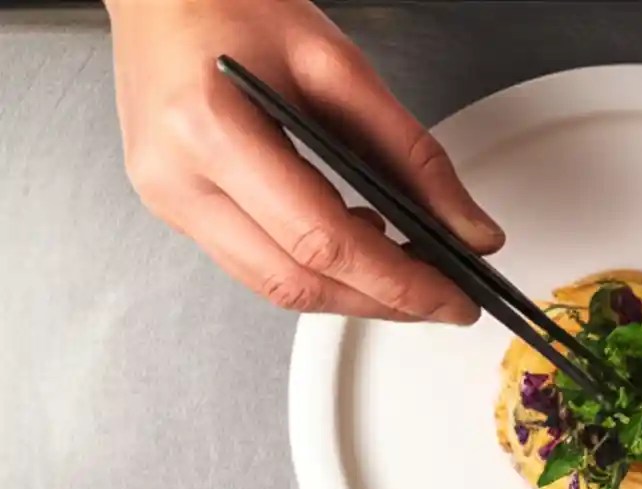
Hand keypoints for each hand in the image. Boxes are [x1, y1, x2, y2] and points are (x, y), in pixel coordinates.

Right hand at [107, 0, 502, 321]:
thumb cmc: (233, 4)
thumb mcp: (339, 66)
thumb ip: (411, 153)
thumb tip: (467, 229)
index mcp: (210, 130)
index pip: (320, 241)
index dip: (395, 281)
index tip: (452, 298)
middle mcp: (176, 179)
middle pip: (296, 281)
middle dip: (381, 301)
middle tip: (445, 300)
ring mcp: (169, 201)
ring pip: (274, 285)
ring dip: (350, 293)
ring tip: (411, 273)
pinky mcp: (176, 210)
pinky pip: (255, 265)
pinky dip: (315, 269)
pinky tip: (357, 247)